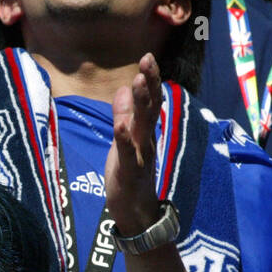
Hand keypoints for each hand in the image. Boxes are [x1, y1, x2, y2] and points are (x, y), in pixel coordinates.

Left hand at [105, 53, 163, 236]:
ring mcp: (140, 156)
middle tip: (148, 59)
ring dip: (141, 105)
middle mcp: (146, 141)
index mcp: (144, 133)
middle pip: (150, 108)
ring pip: (142, 127)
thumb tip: (123, 90)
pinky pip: (128, 155)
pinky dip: (125, 140)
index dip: (150, 80)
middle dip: (149, 84)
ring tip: (137, 82)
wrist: (137, 214)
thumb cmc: (130, 176)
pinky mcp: (130, 173)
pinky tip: (121, 126)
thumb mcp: (124, 143)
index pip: (150, 102)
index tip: (147, 57)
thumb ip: (124, 117)